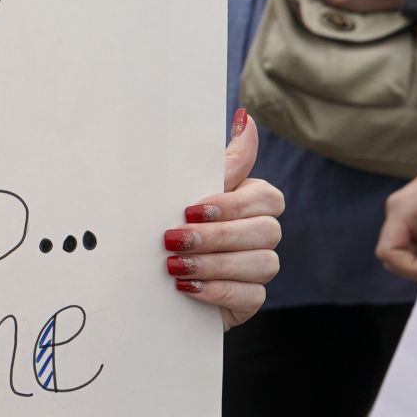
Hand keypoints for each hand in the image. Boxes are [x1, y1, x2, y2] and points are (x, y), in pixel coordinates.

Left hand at [166, 111, 283, 330]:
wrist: (150, 278)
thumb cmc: (172, 222)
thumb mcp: (187, 190)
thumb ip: (222, 162)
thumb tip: (245, 117)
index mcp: (252, 202)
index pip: (266, 198)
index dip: (231, 205)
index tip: (190, 209)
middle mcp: (262, 234)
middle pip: (266, 231)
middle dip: (215, 236)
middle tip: (173, 239)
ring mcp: (259, 268)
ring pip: (261, 264)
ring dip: (213, 264)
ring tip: (174, 265)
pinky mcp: (251, 299)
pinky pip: (252, 296)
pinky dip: (218, 290)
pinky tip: (188, 287)